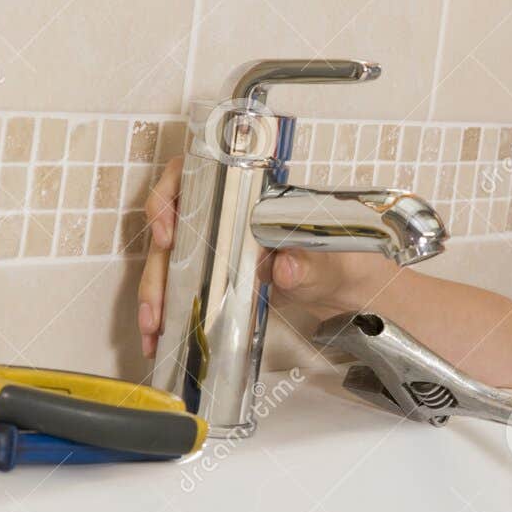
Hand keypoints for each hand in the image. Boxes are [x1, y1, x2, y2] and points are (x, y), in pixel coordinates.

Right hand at [135, 156, 396, 357]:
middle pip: (176, 226)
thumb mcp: (338, 263)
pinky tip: (161, 336)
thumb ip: (313, 264)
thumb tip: (284, 265)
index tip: (168, 231)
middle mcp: (232, 216)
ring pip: (172, 261)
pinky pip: (184, 288)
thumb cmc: (349, 262)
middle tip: (156, 301)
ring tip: (154, 328)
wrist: (356, 291)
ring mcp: (223, 248)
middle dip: (158, 265)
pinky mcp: (221, 278)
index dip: (172, 195)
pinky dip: (169, 312)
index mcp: (257, 197)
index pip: (200, 175)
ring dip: (156, 294)